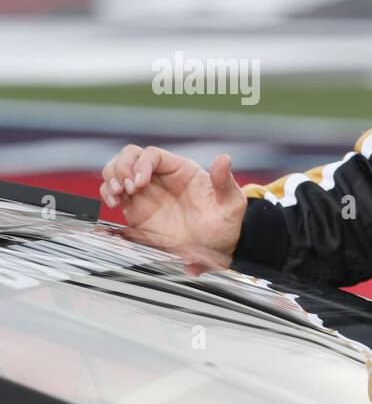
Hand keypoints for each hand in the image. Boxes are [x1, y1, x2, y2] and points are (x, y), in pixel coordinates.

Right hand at [99, 146, 246, 262]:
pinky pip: (114, 193)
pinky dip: (108, 194)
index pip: (152, 155)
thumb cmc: (225, 224)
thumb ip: (224, 182)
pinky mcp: (137, 210)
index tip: (139, 183)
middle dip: (121, 168)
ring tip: (117, 196)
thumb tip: (224, 158)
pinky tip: (114, 204)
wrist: (216, 248)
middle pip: (130, 156)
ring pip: (118, 171)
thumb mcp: (230, 204)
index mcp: (182, 170)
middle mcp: (161, 177)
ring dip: (111, 179)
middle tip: (125, 190)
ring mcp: (147, 193)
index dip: (141, 164)